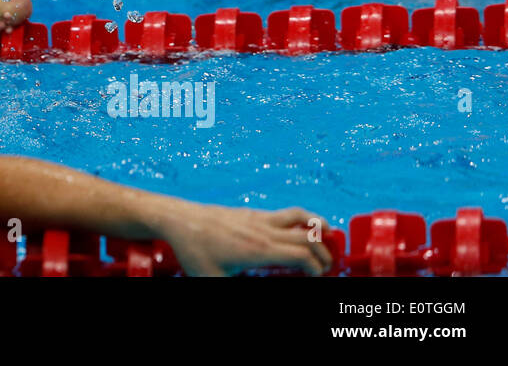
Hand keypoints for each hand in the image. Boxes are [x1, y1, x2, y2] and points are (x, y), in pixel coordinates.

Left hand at [156, 203, 333, 275]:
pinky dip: (301, 219)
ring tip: (329, 236)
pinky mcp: (251, 212)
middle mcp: (263, 230)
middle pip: (307, 236)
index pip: (301, 256)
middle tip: (329, 266)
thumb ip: (236, 291)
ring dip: (318, 226)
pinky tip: (298, 230)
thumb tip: (251, 294)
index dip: (317, 269)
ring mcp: (258, 218)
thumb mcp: (214, 280)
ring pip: (299, 216)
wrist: (178, 219)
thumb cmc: (194, 251)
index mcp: (258, 249)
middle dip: (324, 252)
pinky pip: (284, 213)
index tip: (319, 278)